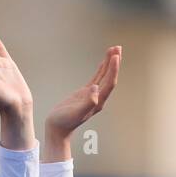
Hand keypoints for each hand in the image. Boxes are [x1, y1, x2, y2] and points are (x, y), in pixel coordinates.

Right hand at [44, 46, 120, 162]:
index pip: (110, 82)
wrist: (57, 128)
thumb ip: (88, 102)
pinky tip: (103, 62)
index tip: (115, 56)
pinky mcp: (85, 93)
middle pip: (110, 77)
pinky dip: (101, 69)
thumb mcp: (76, 113)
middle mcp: (98, 98)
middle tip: (118, 47)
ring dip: (109, 63)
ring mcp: (92, 95)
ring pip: (104, 76)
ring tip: (114, 49)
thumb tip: (96, 88)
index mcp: (98, 102)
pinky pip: (96, 78)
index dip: (113, 69)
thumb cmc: (64, 121)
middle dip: (115, 62)